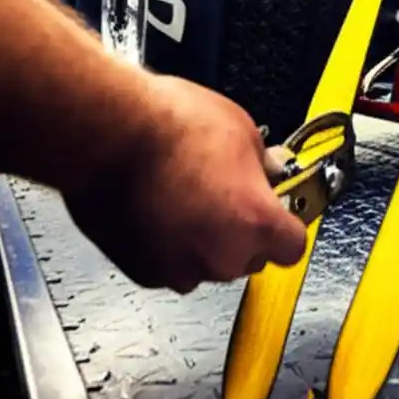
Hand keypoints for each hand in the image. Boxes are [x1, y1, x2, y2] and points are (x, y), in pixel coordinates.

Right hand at [63, 74, 306, 293]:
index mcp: (256, 223)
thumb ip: (263, 163)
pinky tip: (159, 209)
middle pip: (250, 257)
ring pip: (208, 263)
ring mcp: (180, 268)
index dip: (284, 226)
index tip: (276, 212)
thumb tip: (268, 169)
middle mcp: (222, 256)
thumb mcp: (241, 129)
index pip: (292, 247)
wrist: (106, 134)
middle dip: (242, 231)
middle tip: (225, 193)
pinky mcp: (143, 272)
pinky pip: (170, 265)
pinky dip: (167, 245)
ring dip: (203, 240)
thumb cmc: (167, 127)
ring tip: (185, 197)